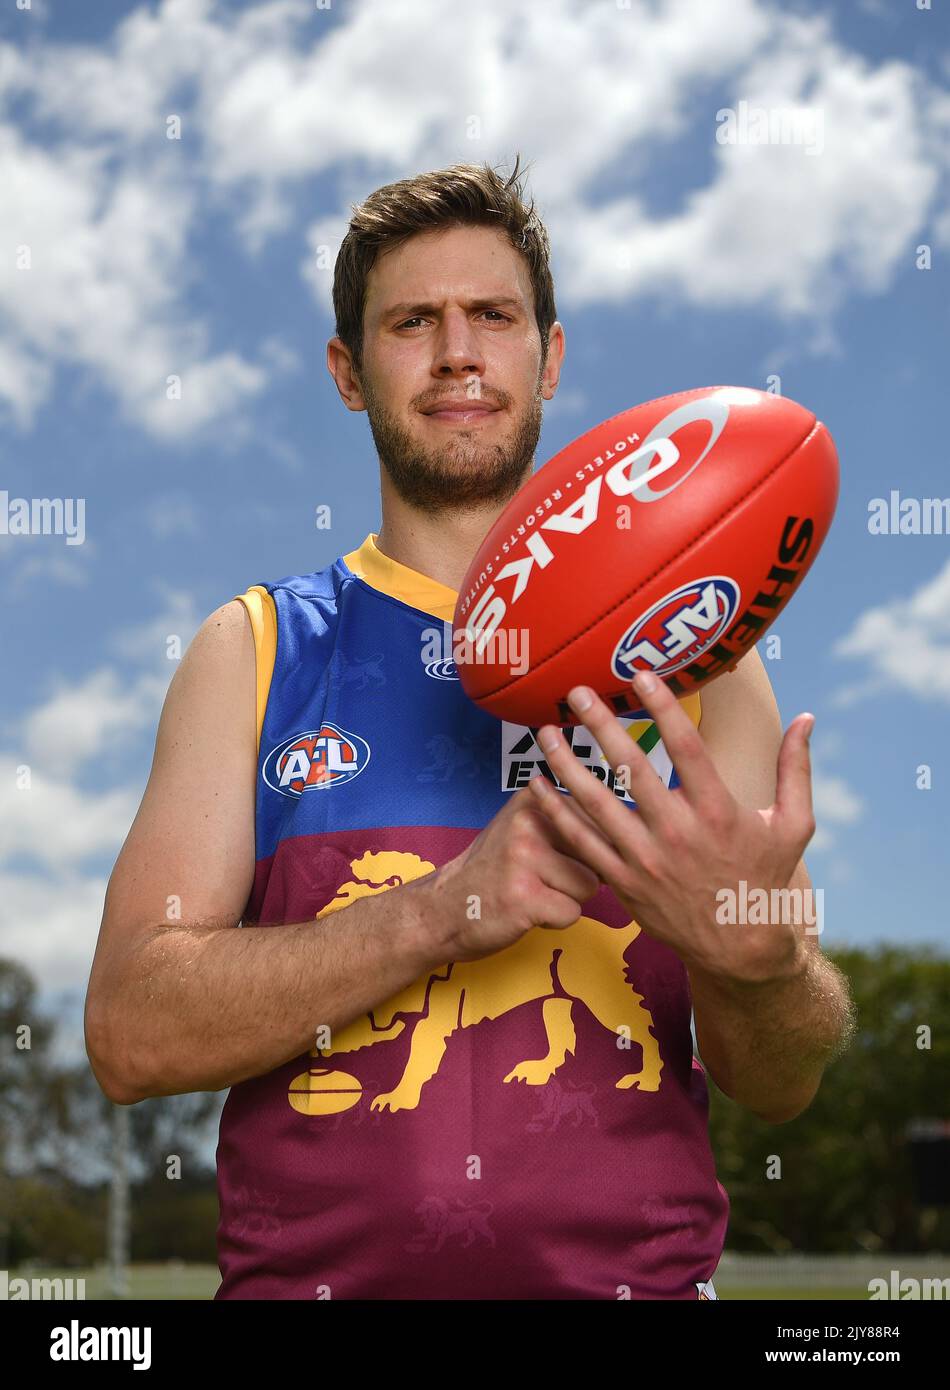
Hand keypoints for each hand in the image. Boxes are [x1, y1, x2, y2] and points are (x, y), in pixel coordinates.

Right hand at [423, 785, 600, 962]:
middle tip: (538, 877)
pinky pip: (572, 912)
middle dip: (579, 874)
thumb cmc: (497, 871)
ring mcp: (524, 857)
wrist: (443, 908)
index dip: (587, 849)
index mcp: (535, 797)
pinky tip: (525, 910)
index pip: (598, 820)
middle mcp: (530, 820)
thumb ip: (570, 822)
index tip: (553, 856)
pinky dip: (554, 919)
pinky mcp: (523, 896)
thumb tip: (631, 829)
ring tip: (532, 892)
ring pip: (590, 885)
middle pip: (599, 853)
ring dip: (567, 898)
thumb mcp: (527, 829)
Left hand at [526, 671, 816, 985]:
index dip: (662, 706)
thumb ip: (796, 769)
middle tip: (577, 691)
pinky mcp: (623, 881)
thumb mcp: (794, 825)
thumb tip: (808, 718)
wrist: (741, 949)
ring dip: (566, 763)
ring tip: (545, 730)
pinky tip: (536, 786)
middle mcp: (677, 832)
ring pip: (595, 802)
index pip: (685, 747)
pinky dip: (556, 813)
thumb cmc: (765, 879)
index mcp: (719, 812)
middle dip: (600, 724)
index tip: (640, 674)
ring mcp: (645, 859)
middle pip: (630, 767)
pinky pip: (581, 843)